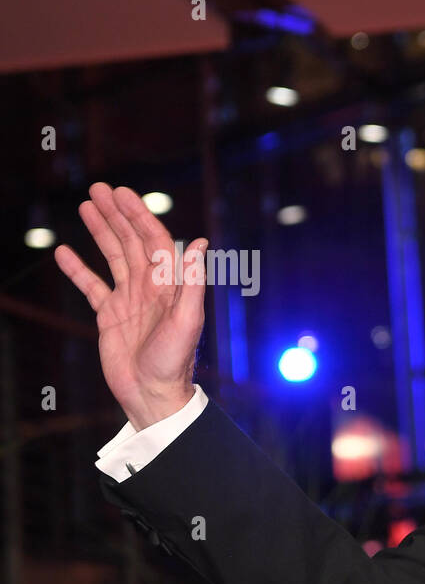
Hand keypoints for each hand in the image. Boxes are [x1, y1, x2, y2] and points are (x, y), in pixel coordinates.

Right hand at [55, 183, 206, 429]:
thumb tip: (200, 242)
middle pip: (131, 242)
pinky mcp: (110, 316)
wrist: (154, 394)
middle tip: (98, 189)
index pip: (153, 240)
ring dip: (100, 231)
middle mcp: (150, 287)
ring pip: (112, 257)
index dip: (138, 216)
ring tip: (86, 207)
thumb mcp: (187, 320)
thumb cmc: (175, 361)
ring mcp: (130, 300)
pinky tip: (63, 253)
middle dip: (116, 215)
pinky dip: (78, 270)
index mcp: (168, 285)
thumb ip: (192, 281)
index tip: (121, 193)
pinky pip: (92, 287)